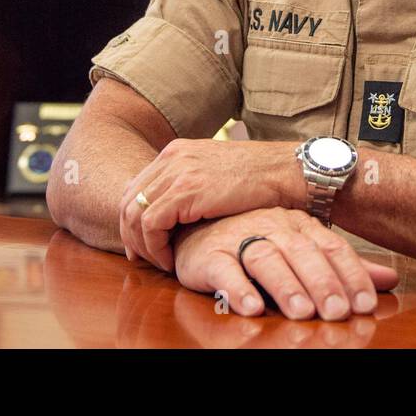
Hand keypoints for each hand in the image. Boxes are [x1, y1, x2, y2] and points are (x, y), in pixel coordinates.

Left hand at [118, 138, 302, 270]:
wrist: (286, 170)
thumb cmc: (262, 180)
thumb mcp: (217, 175)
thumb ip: (193, 186)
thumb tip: (179, 214)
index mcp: (177, 151)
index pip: (137, 187)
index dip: (133, 219)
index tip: (142, 245)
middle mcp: (172, 157)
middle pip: (129, 200)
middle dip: (130, 234)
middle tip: (141, 259)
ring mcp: (177, 172)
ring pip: (134, 214)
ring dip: (143, 245)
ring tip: (161, 263)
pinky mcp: (186, 190)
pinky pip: (151, 224)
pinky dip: (155, 246)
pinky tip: (171, 260)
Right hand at [173, 207, 397, 320]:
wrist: (199, 231)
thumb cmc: (256, 243)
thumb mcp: (303, 252)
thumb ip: (342, 267)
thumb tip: (389, 279)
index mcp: (299, 225)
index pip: (331, 247)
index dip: (350, 274)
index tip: (365, 304)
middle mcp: (272, 226)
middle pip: (301, 253)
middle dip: (322, 283)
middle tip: (337, 312)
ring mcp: (239, 237)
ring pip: (266, 259)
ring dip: (285, 286)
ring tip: (301, 312)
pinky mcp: (209, 254)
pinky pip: (224, 269)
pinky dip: (238, 288)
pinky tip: (253, 307)